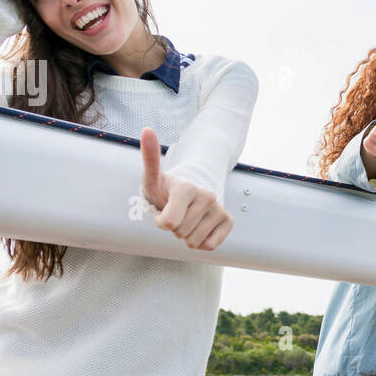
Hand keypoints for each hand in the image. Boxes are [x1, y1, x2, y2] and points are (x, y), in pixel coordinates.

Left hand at [141, 127, 233, 250]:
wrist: (190, 194)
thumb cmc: (166, 189)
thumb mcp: (152, 178)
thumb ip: (149, 157)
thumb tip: (146, 128)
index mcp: (187, 187)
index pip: (167, 223)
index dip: (161, 222)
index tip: (161, 210)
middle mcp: (207, 196)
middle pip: (180, 232)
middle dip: (174, 228)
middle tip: (176, 213)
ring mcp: (219, 208)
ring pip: (194, 241)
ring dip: (187, 235)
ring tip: (186, 219)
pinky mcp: (228, 220)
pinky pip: (210, 246)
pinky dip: (201, 242)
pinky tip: (198, 228)